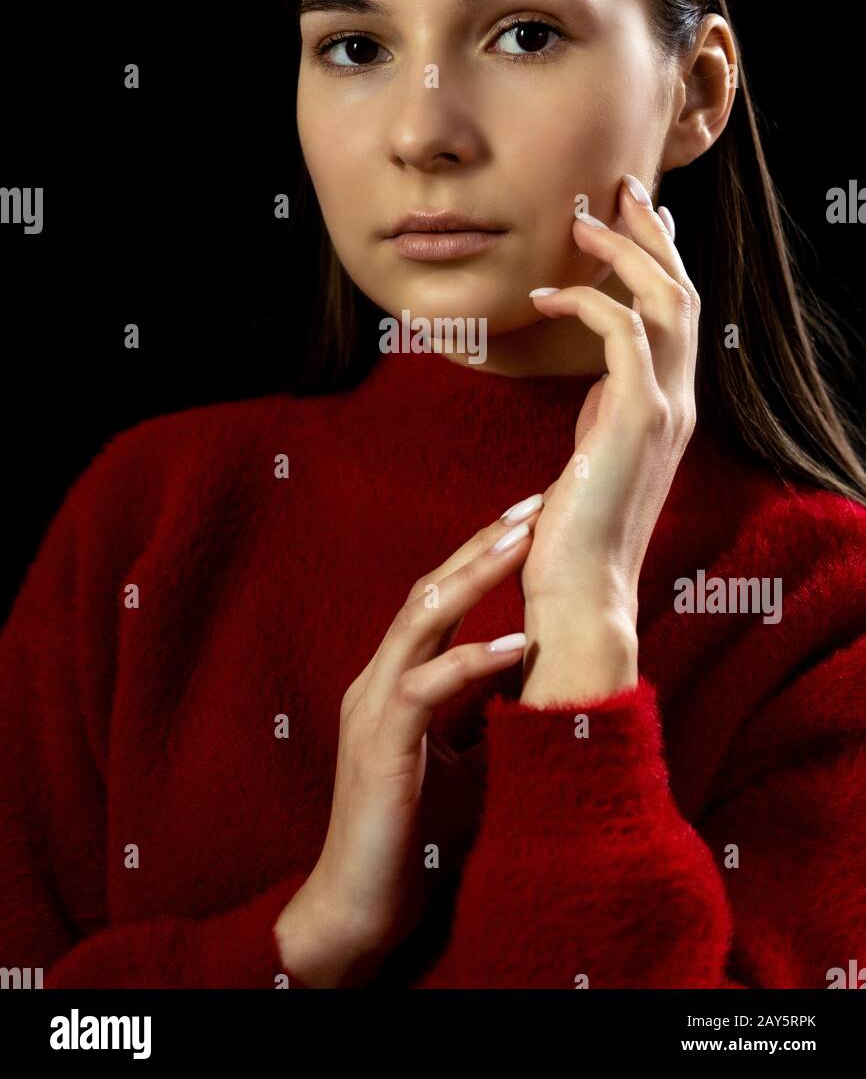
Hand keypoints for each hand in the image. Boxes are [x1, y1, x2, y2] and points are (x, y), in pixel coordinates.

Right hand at [304, 501, 543, 966]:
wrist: (358, 909)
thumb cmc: (413, 839)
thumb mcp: (464, 762)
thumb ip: (488, 716)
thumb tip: (547, 687)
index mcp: (397, 679)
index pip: (439, 599)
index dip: (481, 556)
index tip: (530, 521)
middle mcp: (379, 679)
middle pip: (430, 589)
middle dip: (483, 543)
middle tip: (534, 504)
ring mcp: (374, 707)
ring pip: (422, 620)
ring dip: (476, 576)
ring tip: (524, 541)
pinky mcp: (382, 745)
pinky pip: (427, 687)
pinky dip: (471, 661)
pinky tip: (515, 644)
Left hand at [519, 174, 699, 705]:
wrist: (580, 594)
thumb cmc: (572, 533)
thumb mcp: (594, 457)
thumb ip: (603, 414)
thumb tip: (594, 383)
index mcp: (667, 409)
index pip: (677, 316)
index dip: (662, 261)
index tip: (636, 219)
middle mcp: (676, 403)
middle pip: (682, 294)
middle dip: (651, 236)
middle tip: (618, 190)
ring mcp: (662, 412)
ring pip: (666, 302)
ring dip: (626, 254)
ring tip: (584, 222)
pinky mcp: (634, 423)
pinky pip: (625, 335)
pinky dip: (591, 302)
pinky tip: (550, 292)